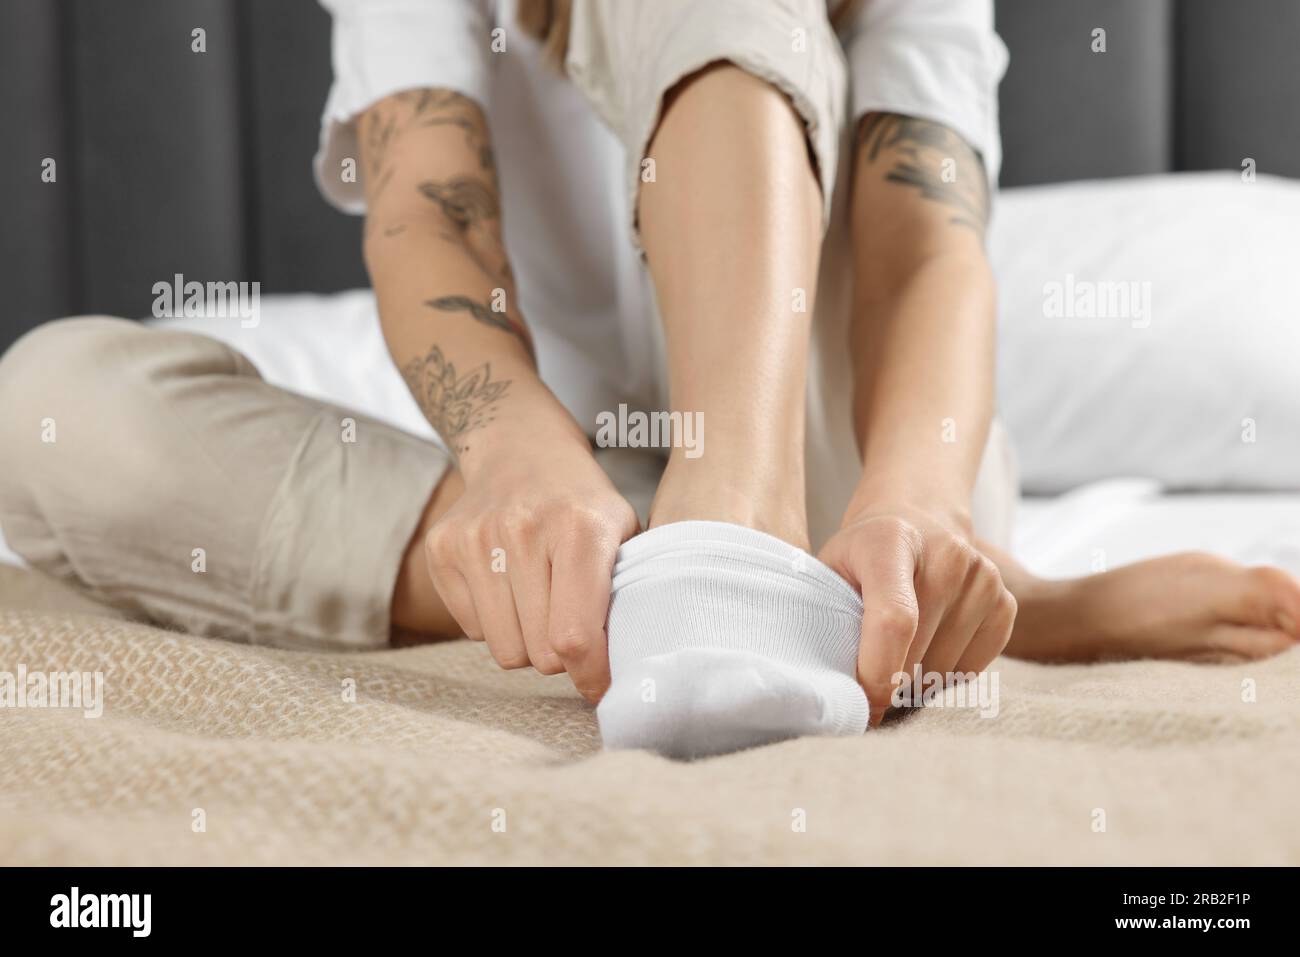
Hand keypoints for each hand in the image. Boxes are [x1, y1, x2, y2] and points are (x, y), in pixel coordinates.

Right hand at [423, 414, 638, 702]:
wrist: (521, 449)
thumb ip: (626, 599)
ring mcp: (475, 538)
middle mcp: (522, 531)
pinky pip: (472, 631)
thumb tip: (626, 671)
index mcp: (579, 530)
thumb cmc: (582, 504)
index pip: (575, 637)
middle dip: (561, 656)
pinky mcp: (442, 548)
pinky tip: (509, 588)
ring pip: (503, 649)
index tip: (599, 685)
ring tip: (541, 606)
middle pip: (539, 652)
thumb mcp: (624, 535)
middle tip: (571, 629)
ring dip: (527, 643)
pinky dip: (495, 624)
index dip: (591, 674)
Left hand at [818, 502, 1015, 725]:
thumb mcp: (830, 570)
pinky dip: (944, 676)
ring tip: (896, 658)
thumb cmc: (863, 556)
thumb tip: (832, 689)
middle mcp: (948, 554)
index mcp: (892, 540)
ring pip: (944, 669)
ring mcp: (983, 577)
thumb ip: (825, 618)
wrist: (917, 520)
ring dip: (915, 682)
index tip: (863, 702)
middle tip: (871, 675)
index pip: (894, 621)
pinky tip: (925, 652)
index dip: (877, 673)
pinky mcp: (1005, 602)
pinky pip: (970, 670)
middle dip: (889, 681)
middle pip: (918, 653)